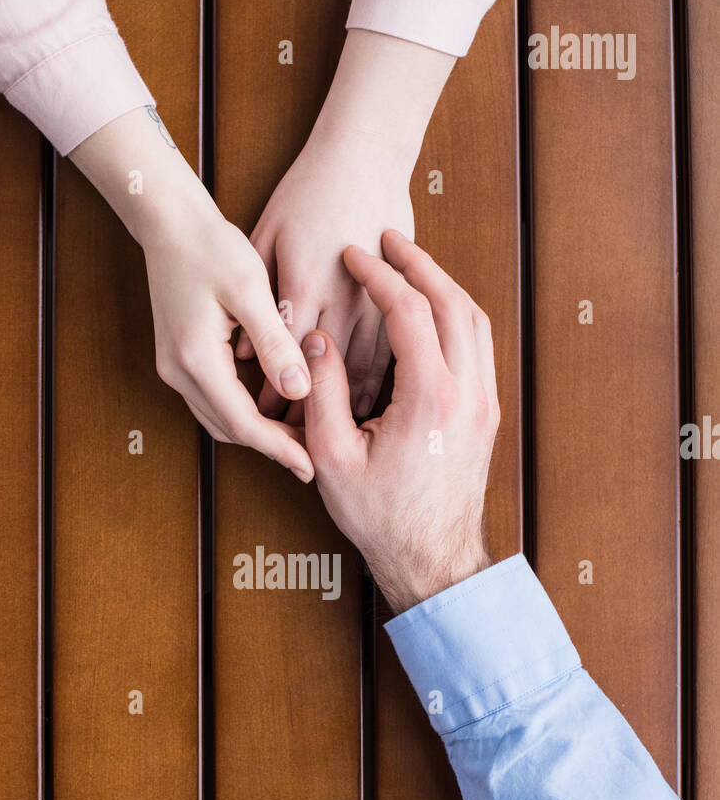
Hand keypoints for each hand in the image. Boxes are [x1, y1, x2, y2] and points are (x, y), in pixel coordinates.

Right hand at [142, 185, 315, 479]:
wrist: (170, 222)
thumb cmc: (212, 246)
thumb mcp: (250, 290)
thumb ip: (274, 342)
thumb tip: (299, 391)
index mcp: (195, 358)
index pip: (242, 422)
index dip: (279, 448)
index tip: (310, 466)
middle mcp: (178, 372)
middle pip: (229, 430)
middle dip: (271, 447)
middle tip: (313, 459)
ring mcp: (173, 368)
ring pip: (219, 420)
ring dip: (257, 434)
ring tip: (299, 439)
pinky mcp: (178, 360)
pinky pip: (213, 401)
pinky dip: (243, 413)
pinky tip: (273, 409)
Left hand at [236, 128, 412, 420]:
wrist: (364, 153)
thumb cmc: (307, 192)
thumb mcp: (264, 239)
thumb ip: (256, 300)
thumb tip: (245, 356)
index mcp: (302, 281)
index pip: (284, 356)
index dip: (275, 398)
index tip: (266, 428)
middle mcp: (339, 295)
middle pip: (322, 373)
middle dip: (308, 414)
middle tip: (297, 449)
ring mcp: (372, 296)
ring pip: (360, 369)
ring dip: (345, 406)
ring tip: (331, 440)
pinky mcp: (395, 293)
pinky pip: (389, 350)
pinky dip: (376, 383)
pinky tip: (366, 408)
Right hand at [303, 230, 498, 613]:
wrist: (433, 559)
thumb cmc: (379, 517)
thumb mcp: (333, 456)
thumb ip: (323, 391)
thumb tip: (313, 338)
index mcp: (429, 398)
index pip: (410, 310)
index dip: (380, 276)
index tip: (355, 255)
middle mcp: (467, 393)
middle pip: (453, 301)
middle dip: (419, 265)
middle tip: (388, 241)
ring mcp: (484, 403)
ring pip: (475, 320)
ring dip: (443, 286)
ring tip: (409, 266)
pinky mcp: (487, 414)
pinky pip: (480, 346)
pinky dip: (456, 315)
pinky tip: (430, 312)